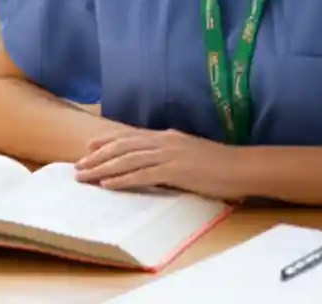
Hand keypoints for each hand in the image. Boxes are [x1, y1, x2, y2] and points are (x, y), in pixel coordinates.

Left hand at [73, 128, 246, 200]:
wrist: (243, 168)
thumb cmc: (221, 165)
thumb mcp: (191, 154)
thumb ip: (171, 155)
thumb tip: (154, 163)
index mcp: (168, 137)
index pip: (130, 136)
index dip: (107, 142)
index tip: (88, 148)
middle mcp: (165, 141)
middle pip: (123, 146)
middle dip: (98, 157)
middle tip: (78, 166)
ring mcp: (170, 154)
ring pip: (127, 159)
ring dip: (102, 169)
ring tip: (84, 176)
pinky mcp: (176, 170)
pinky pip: (142, 174)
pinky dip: (122, 179)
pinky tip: (107, 185)